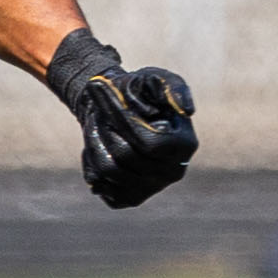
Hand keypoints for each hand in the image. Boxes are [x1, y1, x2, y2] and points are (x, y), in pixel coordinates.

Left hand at [47, 31, 195, 208]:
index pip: (147, 142)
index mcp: (185, 145)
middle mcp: (173, 172)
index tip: (100, 95)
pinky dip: (91, 162)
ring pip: (107, 171)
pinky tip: (98, 147)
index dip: (120, 120)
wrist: (121, 111)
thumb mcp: (155, 78)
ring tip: (94, 126)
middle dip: (104, 129)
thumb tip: (187, 110)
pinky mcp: (129, 198)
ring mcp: (151, 188)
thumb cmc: (140, 91)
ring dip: (93, 144)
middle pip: (124, 156)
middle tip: (96, 111)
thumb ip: (171, 88)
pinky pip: (99, 184)